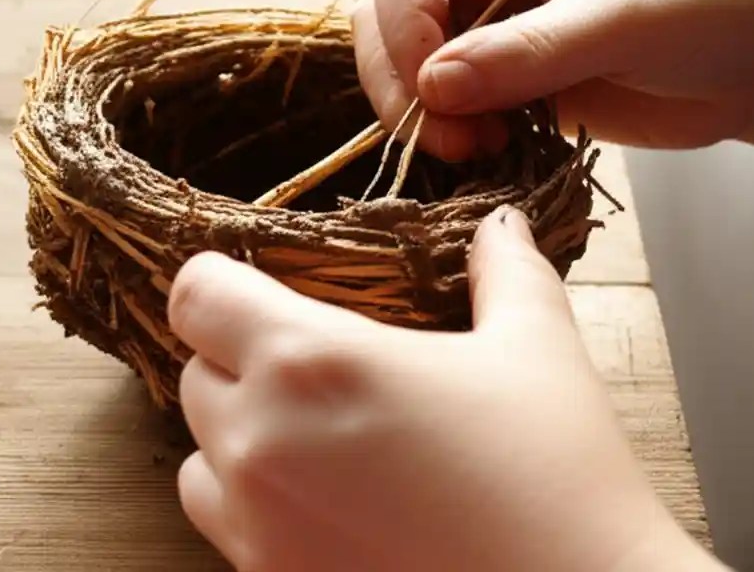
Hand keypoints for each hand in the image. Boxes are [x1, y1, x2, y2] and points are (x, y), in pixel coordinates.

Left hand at [170, 206, 724, 571]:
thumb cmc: (558, 481)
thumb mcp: (538, 351)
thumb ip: (506, 271)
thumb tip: (499, 225)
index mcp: (309, 361)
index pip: (196, 296)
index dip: (218, 282)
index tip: (253, 285)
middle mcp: (259, 441)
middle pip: (195, 375)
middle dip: (241, 362)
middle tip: (315, 369)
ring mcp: (256, 525)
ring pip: (198, 458)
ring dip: (238, 439)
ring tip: (316, 441)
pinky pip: (227, 528)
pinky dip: (256, 507)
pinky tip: (332, 505)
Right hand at [354, 0, 753, 180]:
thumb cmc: (705, 7)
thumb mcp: (615, 22)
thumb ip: (522, 53)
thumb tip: (431, 87)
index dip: (405, 23)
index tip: (432, 85)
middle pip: (388, 16)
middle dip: (404, 79)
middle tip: (447, 135)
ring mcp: (486, 31)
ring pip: (405, 67)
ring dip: (420, 113)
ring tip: (472, 148)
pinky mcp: (499, 85)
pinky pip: (441, 107)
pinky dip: (446, 132)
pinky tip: (484, 151)